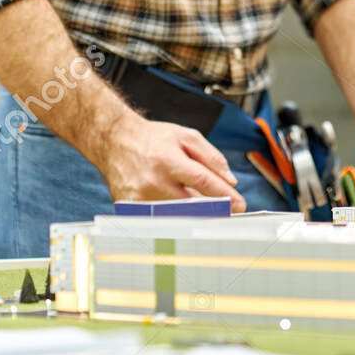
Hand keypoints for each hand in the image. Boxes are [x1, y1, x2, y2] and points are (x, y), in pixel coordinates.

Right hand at [94, 113, 245, 210]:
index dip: (225, 196)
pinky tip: (179, 208)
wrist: (114, 140)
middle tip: (226, 210)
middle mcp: (153, 181)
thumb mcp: (186, 136)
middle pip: (192, 205)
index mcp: (168, 160)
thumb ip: (211, 157)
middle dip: (213, 209)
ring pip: (177, 215)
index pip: (204, 183)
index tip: (240, 205)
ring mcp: (140, 198)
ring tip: (202, 206)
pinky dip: (174, 215)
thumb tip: (230, 181)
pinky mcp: (131, 208)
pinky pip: (160, 218)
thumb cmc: (153, 138)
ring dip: (195, 214)